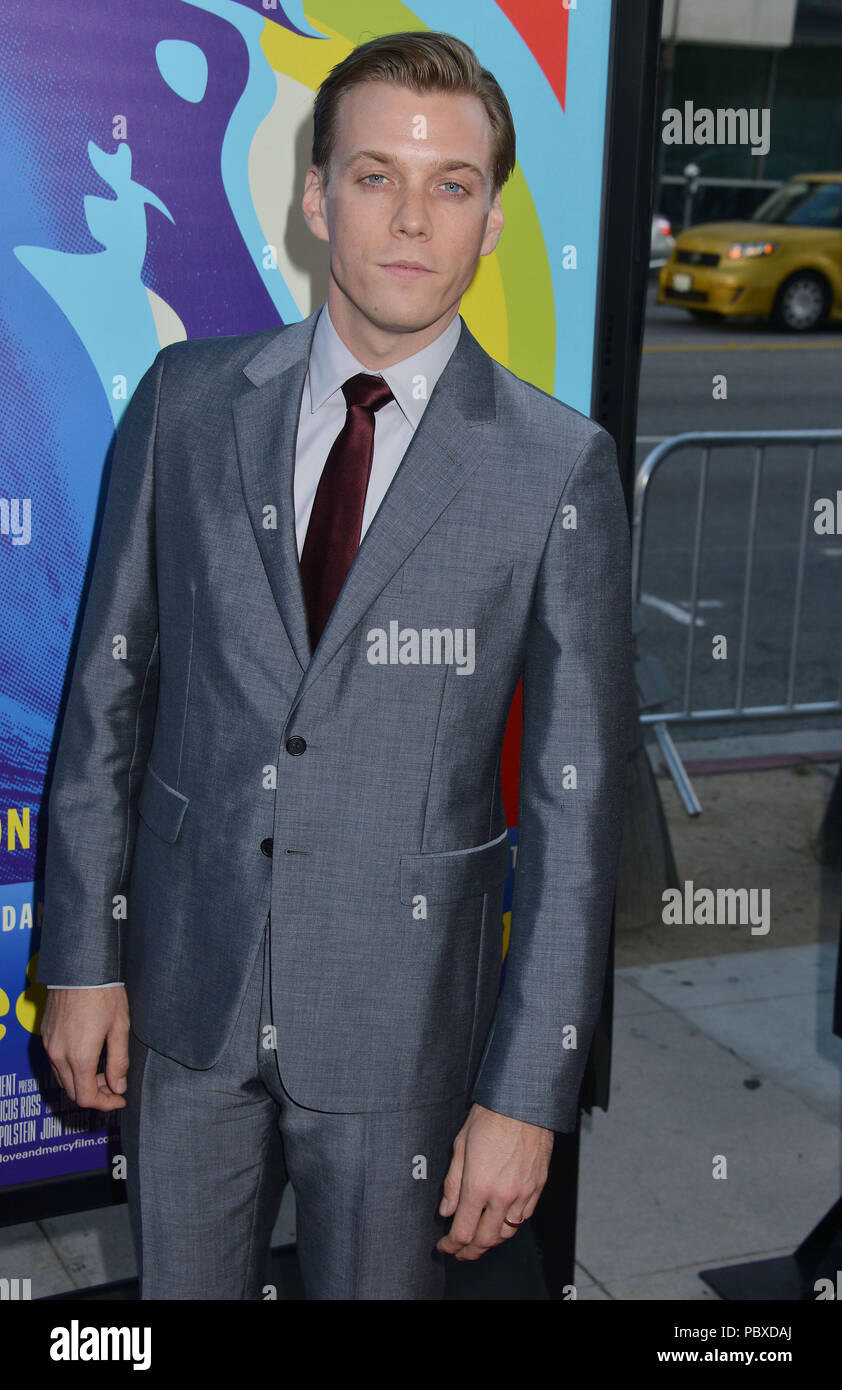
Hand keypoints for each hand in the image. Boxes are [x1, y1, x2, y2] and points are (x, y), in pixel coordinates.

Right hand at [40, 987, 130, 1111]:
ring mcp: (49, 1045)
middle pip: (73, 1092)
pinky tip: (88, 1056)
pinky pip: (56, 1062)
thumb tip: (118, 1086)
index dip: (106, 1104)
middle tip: (115, 1084)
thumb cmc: (103, 993)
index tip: (120, 1099)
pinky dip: (72, 1068)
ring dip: (83, 1081)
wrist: (79, 967)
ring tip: (104, 1069)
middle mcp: (59, 1054)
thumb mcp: (120, 1027)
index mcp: (80, 1056)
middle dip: (96, 1094)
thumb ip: (119, 1061)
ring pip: (63, 1078)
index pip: (87, 1098)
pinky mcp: (46, 1035)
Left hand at [436, 1102, 553, 1259]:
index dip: (450, 1245)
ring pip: (507, 1233)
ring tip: (479, 1240)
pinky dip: (510, 1226)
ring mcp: (523, 1193)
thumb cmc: (490, 1117)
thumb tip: (446, 1209)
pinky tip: (501, 1222)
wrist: (522, 1103)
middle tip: (459, 1252)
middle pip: (485, 1240)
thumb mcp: (460, 1146)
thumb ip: (453, 1183)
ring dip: (490, 1241)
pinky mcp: (537, 1187)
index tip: (444, 1246)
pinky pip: (524, 1218)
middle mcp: (502, 1195)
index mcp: (479, 1186)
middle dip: (469, 1252)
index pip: (462, 1232)